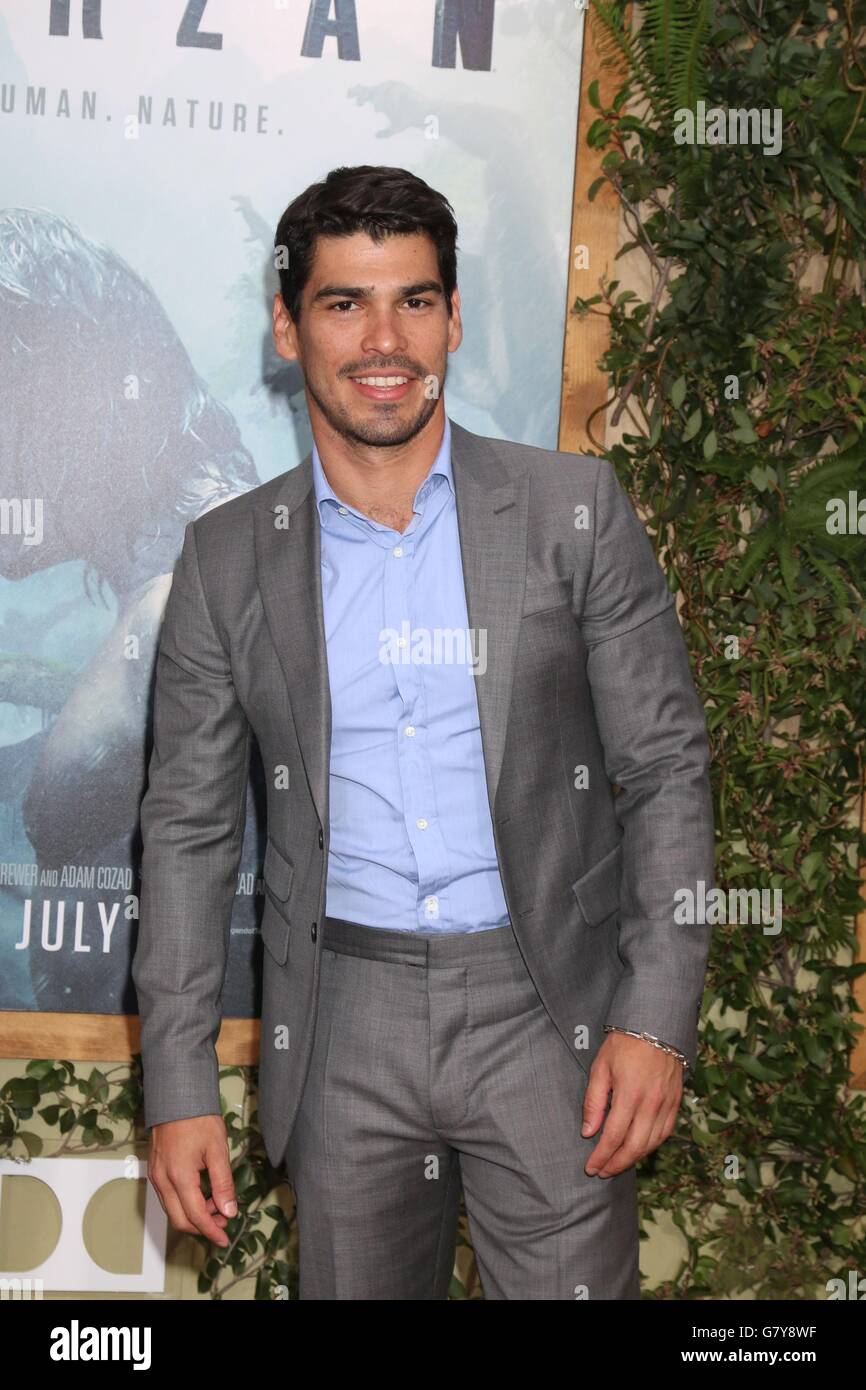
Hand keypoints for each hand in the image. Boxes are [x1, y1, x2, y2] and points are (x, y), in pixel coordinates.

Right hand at [148, 1114, 236, 1247]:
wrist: (176, 1097)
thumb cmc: (198, 1119)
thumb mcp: (218, 1150)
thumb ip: (223, 1183)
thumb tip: (229, 1211)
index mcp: (179, 1176)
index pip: (196, 1216)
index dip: (211, 1231)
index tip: (225, 1239)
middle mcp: (162, 1180)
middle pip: (180, 1220)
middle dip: (203, 1227)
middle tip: (224, 1224)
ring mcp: (156, 1176)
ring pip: (173, 1210)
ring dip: (194, 1216)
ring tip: (217, 1207)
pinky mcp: (155, 1171)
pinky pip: (168, 1198)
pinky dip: (185, 1204)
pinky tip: (202, 1196)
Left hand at [582, 1032, 683, 1177]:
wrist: (657, 1024)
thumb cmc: (624, 1043)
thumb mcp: (600, 1067)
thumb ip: (594, 1101)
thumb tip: (588, 1131)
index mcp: (630, 1094)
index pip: (613, 1136)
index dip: (601, 1156)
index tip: (591, 1168)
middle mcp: (652, 1103)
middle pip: (635, 1146)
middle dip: (616, 1164)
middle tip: (602, 1172)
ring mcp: (667, 1104)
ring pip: (652, 1143)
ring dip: (634, 1159)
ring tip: (617, 1164)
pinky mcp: (677, 1102)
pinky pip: (665, 1132)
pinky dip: (652, 1146)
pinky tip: (639, 1149)